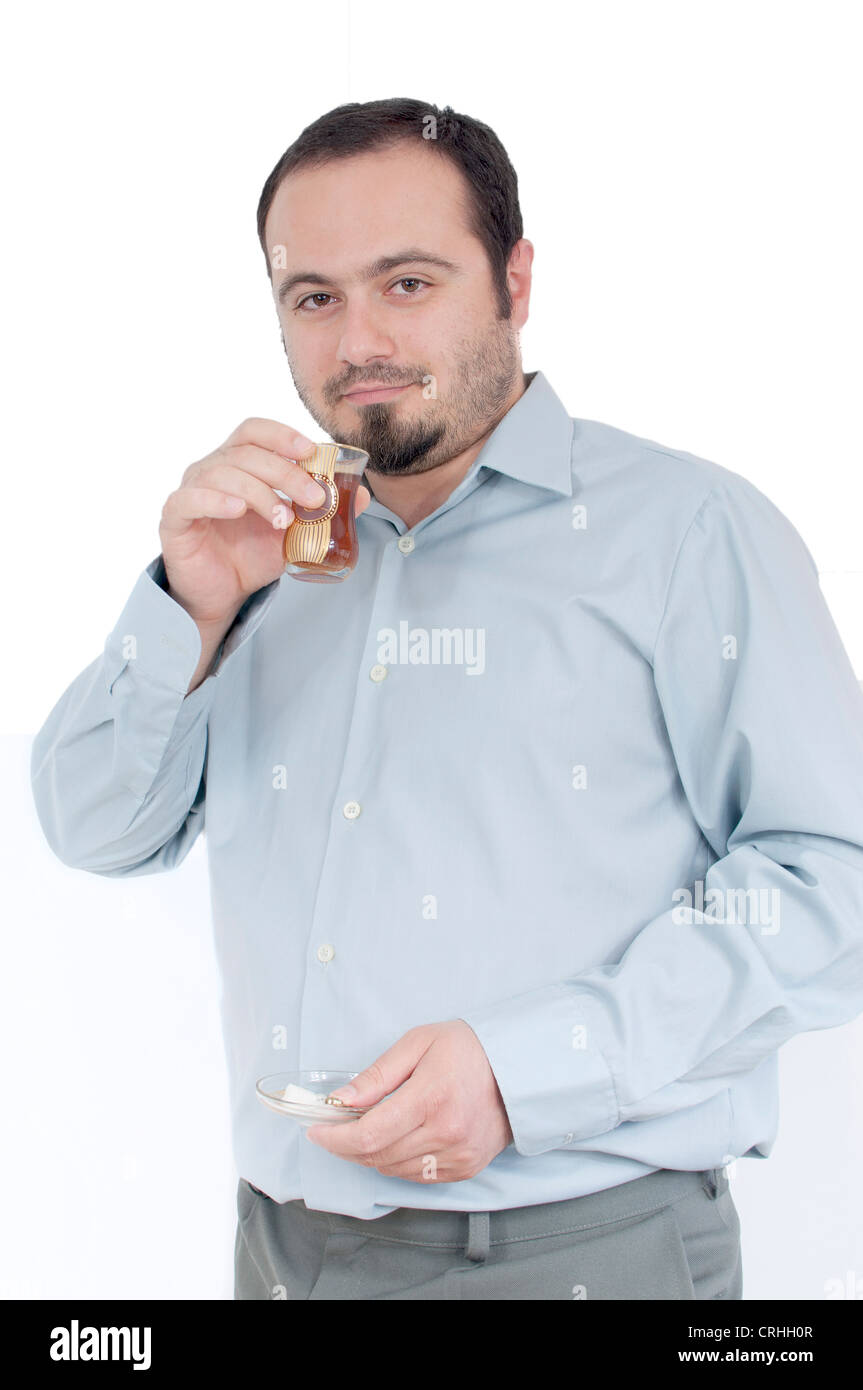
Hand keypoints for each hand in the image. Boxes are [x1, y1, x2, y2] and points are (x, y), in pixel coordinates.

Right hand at [159, 417, 370, 626]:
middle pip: (246, 452)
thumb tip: (362, 495)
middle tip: (315, 499)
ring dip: (259, 492)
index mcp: (238, 463)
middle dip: (286, 472)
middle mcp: (211, 469)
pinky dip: (215, 500)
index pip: (255, 431)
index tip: (312, 451)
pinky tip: (238, 509)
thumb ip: (324, 512)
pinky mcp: (174, 518)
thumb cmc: (252, 553)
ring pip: (223, 473)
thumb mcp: (296, 532)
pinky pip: (189, 499)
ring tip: (283, 519)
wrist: (224, 593)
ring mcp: (190, 490)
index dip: (282, 435)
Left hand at [305, 1020, 513, 1183]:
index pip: (369, 1135)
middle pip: (377, 1156)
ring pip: (394, 1170)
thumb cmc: (467, 1048)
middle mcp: (445, 1134)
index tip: (317, 1130)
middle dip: (346, 1146)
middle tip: (334, 1129)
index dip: (335, 1138)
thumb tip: (340, 1100)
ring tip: (366, 1130)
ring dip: (371, 1155)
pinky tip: (396, 1140)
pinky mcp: (466, 1168)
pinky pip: (417, 1176)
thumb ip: (377, 1075)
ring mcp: (458, 1156)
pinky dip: (397, 1162)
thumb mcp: (418, 1044)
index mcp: (431, 1099)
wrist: (518, 1067)